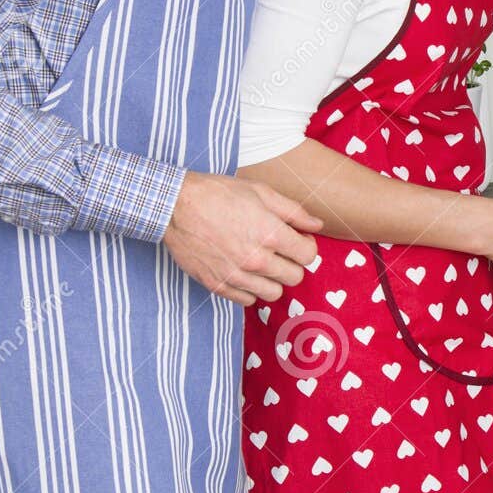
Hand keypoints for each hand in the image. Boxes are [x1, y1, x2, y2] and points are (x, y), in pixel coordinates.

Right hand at [162, 171, 322, 305]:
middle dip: (291, 263)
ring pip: (273, 293)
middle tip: (278, 251)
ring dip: (272, 279)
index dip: (306, 246)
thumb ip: (294, 211)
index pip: (308, 256)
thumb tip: (318, 225)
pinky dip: (250, 289)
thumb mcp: (260, 192)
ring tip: (261, 262)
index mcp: (271, 234)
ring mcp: (237, 276)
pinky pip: (247, 300)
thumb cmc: (218, 194)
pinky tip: (243, 271)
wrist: (175, 206)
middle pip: (294, 277)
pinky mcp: (218, 285)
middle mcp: (256, 259)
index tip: (296, 240)